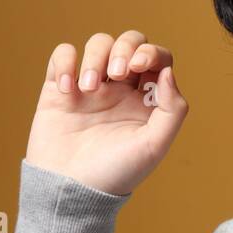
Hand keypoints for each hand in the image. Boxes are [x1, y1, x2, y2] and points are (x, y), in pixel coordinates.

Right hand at [24, 30, 188, 195]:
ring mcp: (90, 86)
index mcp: (147, 99)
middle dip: (124, 48)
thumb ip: (173, 109)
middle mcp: (121, 89)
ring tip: (89, 89)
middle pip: (129, 42)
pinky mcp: (59, 88)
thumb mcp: (154, 146)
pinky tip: (67, 90)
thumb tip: (168, 72)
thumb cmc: (115, 173)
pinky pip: (63, 54)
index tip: (139, 66)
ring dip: (95, 57)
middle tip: (117, 74)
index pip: (158, 58)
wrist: (69, 190)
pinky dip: (65, 62)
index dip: (152, 52)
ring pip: (98, 43)